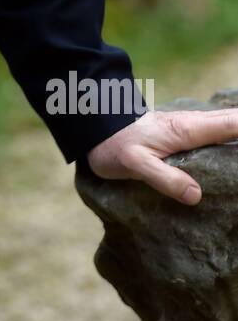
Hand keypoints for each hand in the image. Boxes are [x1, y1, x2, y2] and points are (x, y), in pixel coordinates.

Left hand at [86, 107, 237, 204]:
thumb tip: (196, 196)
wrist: (97, 129)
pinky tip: (232, 161)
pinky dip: (233, 141)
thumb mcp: (134, 165)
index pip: (235, 124)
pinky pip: (220, 137)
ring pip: (231, 130)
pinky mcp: (189, 138)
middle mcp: (197, 126)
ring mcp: (194, 130)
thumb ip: (164, 178)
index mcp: (190, 130)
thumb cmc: (115, 146)